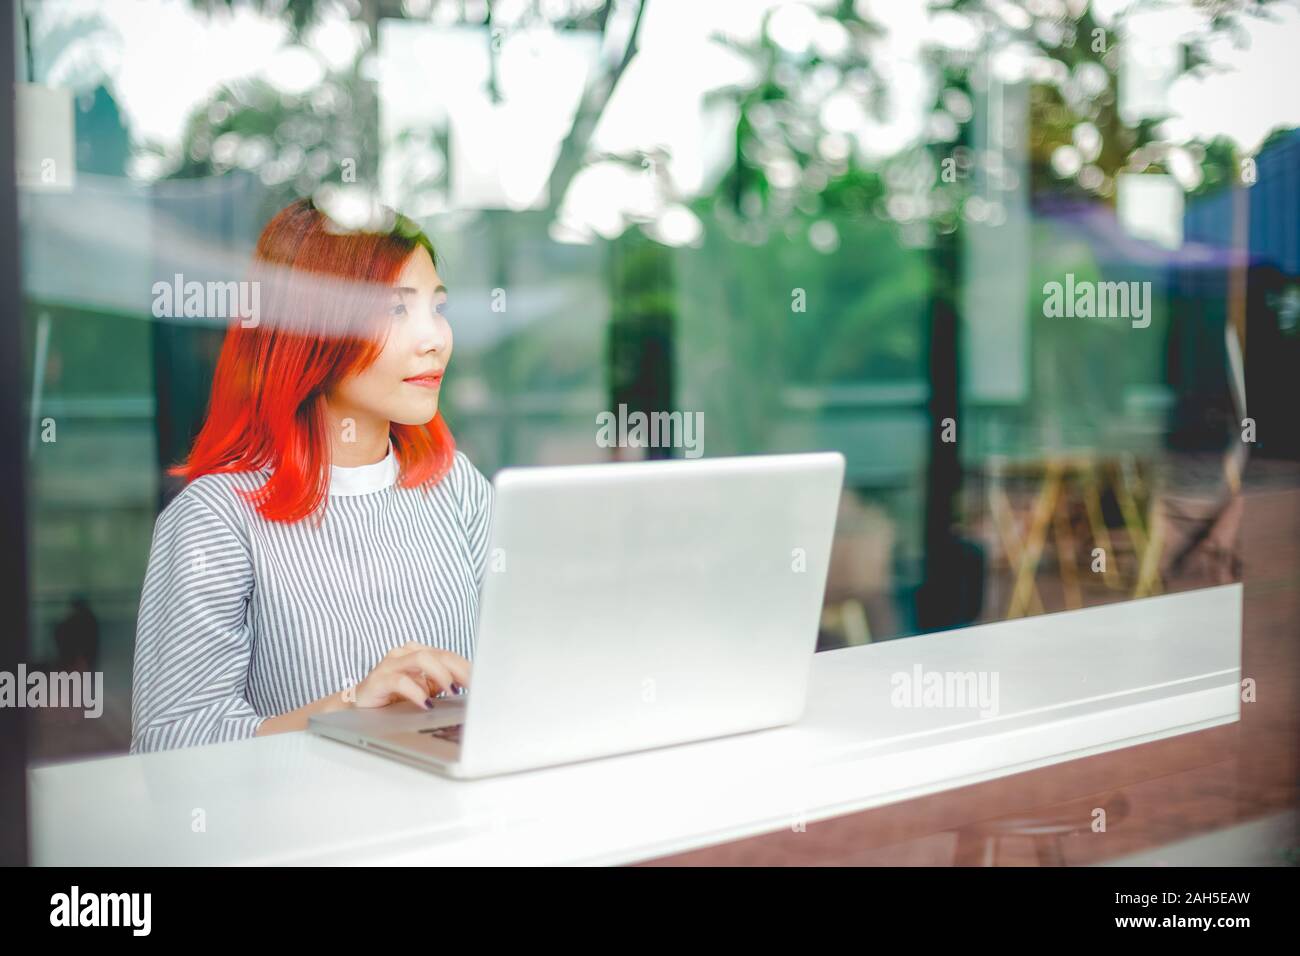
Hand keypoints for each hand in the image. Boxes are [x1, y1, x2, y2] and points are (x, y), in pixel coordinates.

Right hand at [350, 642, 470, 709]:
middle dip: (460, 669)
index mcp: (420, 654)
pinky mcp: (379, 679)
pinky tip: (425, 703)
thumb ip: (443, 686)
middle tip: (474, 685)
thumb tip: (470, 690)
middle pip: (440, 654)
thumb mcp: (424, 691)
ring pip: (422, 659)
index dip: (467, 668)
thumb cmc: (394, 698)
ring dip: (441, 675)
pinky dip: (416, 692)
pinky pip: (400, 681)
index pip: (449, 656)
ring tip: (452, 690)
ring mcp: (391, 664)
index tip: (483, 681)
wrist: (358, 707)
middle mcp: (406, 654)